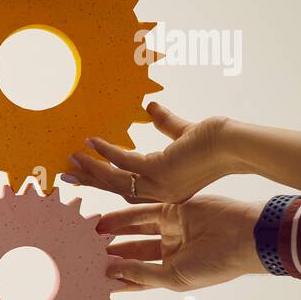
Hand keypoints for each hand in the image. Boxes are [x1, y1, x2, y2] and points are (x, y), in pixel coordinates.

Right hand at [65, 103, 232, 203]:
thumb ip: (166, 123)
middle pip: (116, 189)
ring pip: (115, 180)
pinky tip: (92, 141)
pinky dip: (106, 151)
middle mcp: (160, 192)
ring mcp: (158, 184)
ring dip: (92, 169)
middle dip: (90, 180)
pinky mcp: (159, 171)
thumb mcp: (184, 132)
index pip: (128, 188)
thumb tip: (149, 107)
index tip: (85, 174)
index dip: (105, 181)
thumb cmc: (217, 140)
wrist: (235, 144)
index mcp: (166, 189)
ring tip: (72, 157)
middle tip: (66, 174)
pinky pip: (124, 162)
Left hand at [101, 195, 266, 291]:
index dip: (115, 280)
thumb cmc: (215, 265)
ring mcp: (170, 230)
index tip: (90, 282)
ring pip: (133, 232)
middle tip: (83, 255)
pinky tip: (102, 222)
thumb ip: (141, 274)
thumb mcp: (174, 277)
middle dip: (109, 254)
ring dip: (111, 234)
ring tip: (87, 238)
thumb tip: (110, 273)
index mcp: (171, 273)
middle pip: (131, 254)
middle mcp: (168, 252)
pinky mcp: (172, 210)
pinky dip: (121, 217)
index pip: (136, 278)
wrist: (246, 236)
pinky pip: (140, 214)